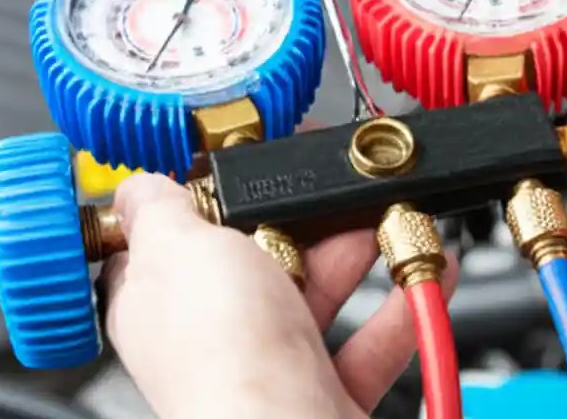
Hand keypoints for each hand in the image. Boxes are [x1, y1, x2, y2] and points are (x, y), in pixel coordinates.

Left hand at [102, 173, 458, 418]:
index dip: (211, 199)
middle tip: (338, 193)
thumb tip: (139, 184)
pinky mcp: (323, 396)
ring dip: (360, 254)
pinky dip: (403, 308)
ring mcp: (270, 367)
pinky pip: (369, 344)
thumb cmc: (223, 355)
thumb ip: (157, 208)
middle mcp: (212, 336)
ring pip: (316, 296)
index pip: (173, 241)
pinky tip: (427, 276)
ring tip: (393, 222)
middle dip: (307, 221)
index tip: (252, 171)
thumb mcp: (176, 246)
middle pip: (259, 258)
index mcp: (160, 299)